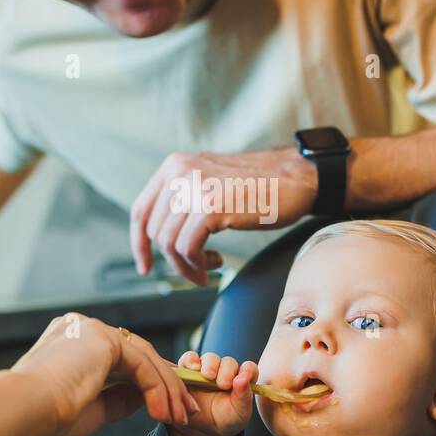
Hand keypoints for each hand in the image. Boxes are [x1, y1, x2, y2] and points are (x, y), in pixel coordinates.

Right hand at [11, 313, 195, 435]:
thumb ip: (118, 399)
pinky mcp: (102, 337)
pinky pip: (142, 363)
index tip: (167, 406)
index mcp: (70, 343)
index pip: (121, 357)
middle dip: (166, 385)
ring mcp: (90, 328)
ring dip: (167, 389)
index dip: (149, 381)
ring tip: (179, 417)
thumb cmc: (42, 422)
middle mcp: (80, 328)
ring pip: (143, 357)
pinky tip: (162, 412)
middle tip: (184, 411)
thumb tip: (147, 397)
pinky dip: (158, 388)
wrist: (21, 415)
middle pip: (136, 354)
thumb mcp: (91, 410)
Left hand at [130, 148, 316, 284]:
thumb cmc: (258, 187)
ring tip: (207, 269)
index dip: (139, 244)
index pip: (141, 210)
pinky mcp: (211, 206)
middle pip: (155, 232)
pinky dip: (198, 264)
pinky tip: (216, 262)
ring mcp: (195, 188)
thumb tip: (159, 237)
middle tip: (196, 270)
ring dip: (187, 266)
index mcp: (174, 165)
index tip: (146, 266)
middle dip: (172, 260)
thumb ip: (182, 199)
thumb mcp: (209, 182)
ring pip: (170, 244)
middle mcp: (180, 172)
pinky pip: (188, 248)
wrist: (296, 178)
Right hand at [167, 350, 257, 435]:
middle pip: (228, 362)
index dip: (248, 370)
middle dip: (226, 370)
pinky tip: (192, 368)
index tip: (244, 377)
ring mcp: (206, 370)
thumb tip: (244, 378)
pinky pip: (189, 359)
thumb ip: (244, 396)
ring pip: (209, 358)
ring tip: (207, 375)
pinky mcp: (189, 371)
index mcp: (241, 380)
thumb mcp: (239, 413)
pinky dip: (190, 360)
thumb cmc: (225, 420)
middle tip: (222, 384)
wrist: (202, 431)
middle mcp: (225, 372)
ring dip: (209, 364)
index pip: (248, 368)